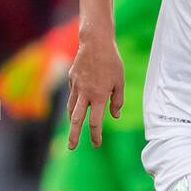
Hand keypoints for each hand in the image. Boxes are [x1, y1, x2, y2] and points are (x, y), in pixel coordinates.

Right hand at [67, 31, 123, 147]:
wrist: (95, 42)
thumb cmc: (111, 62)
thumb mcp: (119, 81)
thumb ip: (117, 100)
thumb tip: (115, 116)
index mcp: (98, 96)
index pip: (95, 122)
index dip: (95, 135)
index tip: (96, 144)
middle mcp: (84, 93)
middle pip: (76, 120)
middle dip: (74, 135)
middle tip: (71, 148)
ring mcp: (75, 86)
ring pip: (71, 108)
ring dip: (72, 120)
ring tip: (74, 129)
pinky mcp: (71, 79)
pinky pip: (72, 94)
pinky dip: (75, 102)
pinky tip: (79, 103)